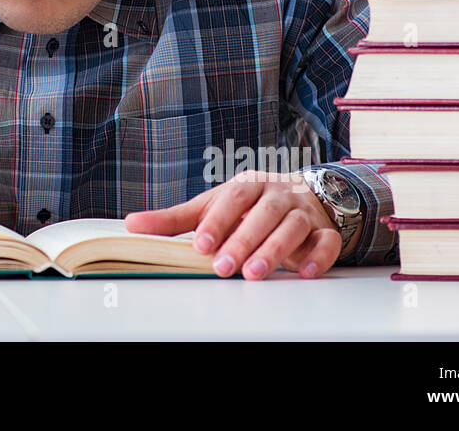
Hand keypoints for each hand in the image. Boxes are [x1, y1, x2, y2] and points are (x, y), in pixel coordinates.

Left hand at [124, 170, 342, 279]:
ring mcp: (303, 211)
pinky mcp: (324, 231)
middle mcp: (277, 193)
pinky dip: (318, 256)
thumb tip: (131, 224)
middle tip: (223, 267)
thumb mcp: (212, 207)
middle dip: (243, 240)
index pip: (232, 198)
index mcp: (247, 185)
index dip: (217, 220)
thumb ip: (175, 219)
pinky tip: (304, 273)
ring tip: (254, 274)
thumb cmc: (248, 206)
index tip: (200, 245)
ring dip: (275, 249)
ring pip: (293, 226)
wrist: (302, 196)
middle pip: (263, 212)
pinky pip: (327, 241)